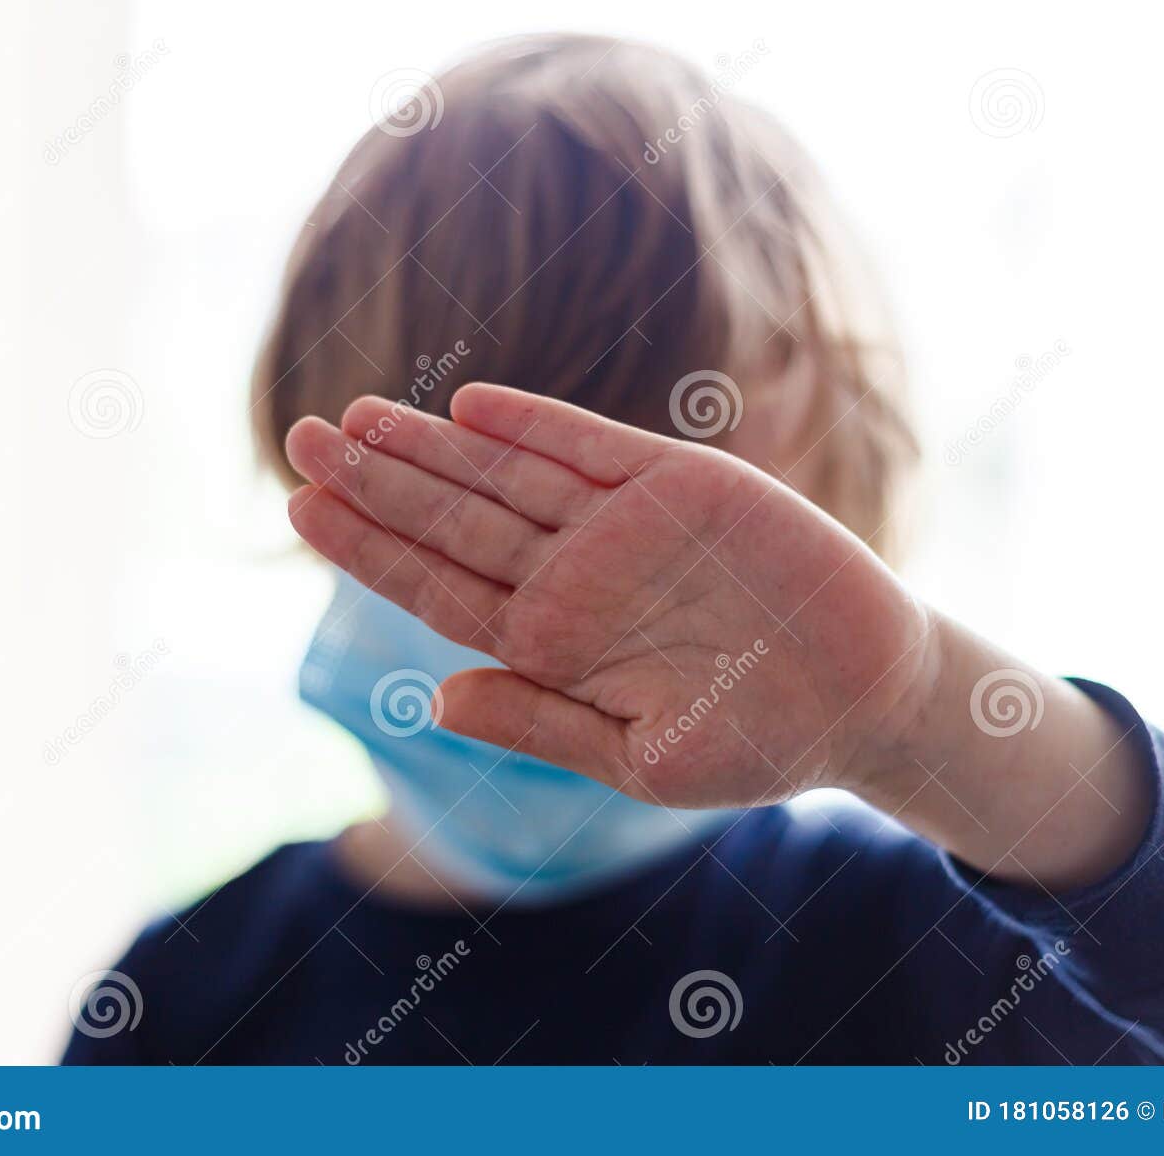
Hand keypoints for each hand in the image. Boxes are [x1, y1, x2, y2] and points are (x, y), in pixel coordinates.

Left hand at [285, 382, 936, 808]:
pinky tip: (471, 406)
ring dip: (433, 443)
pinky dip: (534, 425)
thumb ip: (540, 721)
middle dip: (375, 480)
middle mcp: (572, 576)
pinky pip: (591, 446)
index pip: (436, 587)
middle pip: (453, 519)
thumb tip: (433, 702)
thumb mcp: (640, 757)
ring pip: (506, 475)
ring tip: (357, 415)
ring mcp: (621, 526)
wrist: (866, 695)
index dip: (368, 548)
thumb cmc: (756, 742)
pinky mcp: (678, 483)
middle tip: (298, 438)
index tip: (299, 508)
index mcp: (552, 644)